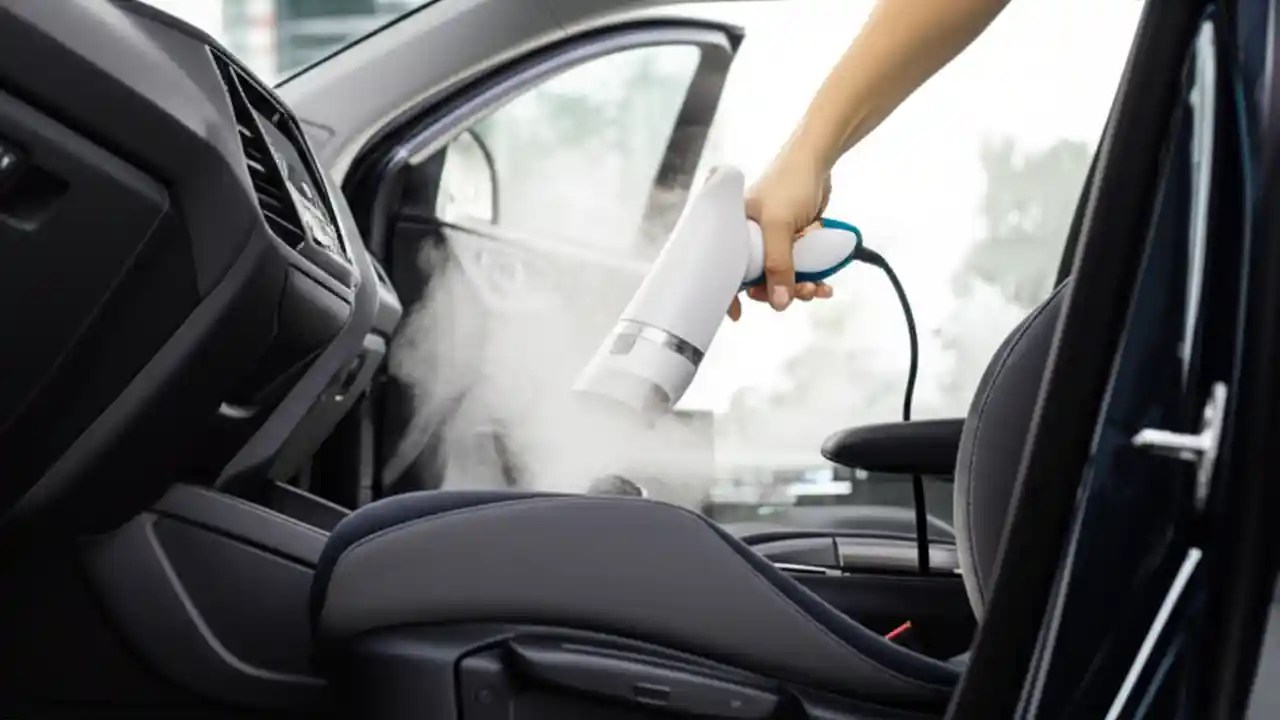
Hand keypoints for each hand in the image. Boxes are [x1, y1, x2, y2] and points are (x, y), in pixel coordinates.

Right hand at [729, 156, 834, 319]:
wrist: (818, 160)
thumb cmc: (790, 182)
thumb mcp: (779, 225)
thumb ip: (778, 264)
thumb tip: (780, 303)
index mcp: (735, 233)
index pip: (727, 270)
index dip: (730, 294)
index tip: (738, 316)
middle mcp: (751, 239)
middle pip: (759, 279)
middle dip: (780, 291)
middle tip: (801, 292)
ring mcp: (774, 242)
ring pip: (783, 277)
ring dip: (801, 287)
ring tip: (818, 287)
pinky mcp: (794, 242)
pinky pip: (801, 268)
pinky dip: (813, 277)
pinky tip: (825, 284)